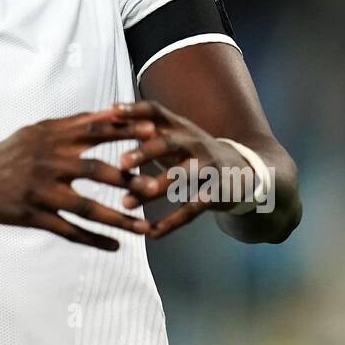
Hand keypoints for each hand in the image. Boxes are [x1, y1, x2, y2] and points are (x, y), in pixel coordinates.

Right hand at [0, 104, 154, 250]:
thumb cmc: (12, 151)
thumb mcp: (39, 130)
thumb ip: (75, 124)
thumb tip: (113, 111)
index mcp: (52, 137)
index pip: (95, 131)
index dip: (127, 132)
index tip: (155, 134)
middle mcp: (48, 162)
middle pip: (95, 169)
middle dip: (129, 177)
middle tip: (158, 185)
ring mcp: (41, 191)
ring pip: (85, 207)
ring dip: (118, 218)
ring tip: (146, 227)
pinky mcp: (33, 215)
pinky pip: (68, 230)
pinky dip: (93, 239)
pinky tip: (115, 247)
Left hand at [113, 100, 251, 238]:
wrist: (242, 172)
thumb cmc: (191, 153)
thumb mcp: (173, 137)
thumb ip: (143, 132)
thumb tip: (102, 120)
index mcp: (179, 126)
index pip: (156, 111)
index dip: (134, 110)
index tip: (111, 112)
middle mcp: (194, 143)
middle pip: (170, 143)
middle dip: (145, 152)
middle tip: (121, 162)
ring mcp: (207, 168)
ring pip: (181, 177)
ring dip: (154, 189)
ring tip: (125, 202)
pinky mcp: (216, 193)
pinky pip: (192, 209)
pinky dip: (172, 223)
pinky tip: (151, 234)